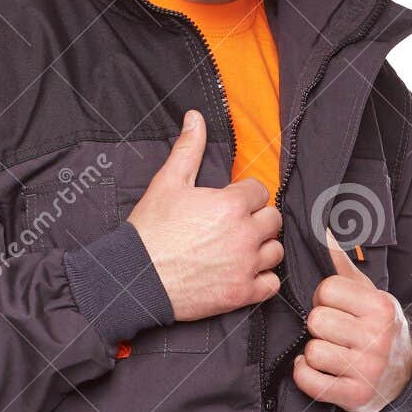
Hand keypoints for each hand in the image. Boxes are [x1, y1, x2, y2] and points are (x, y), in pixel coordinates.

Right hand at [127, 111, 283, 321]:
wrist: (135, 277)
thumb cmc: (150, 231)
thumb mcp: (167, 183)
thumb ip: (188, 149)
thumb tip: (195, 118)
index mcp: (230, 205)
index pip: (260, 191)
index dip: (245, 195)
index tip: (231, 203)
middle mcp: (244, 234)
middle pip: (273, 219)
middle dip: (257, 219)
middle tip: (236, 225)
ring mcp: (245, 266)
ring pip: (276, 251)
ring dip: (263, 248)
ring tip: (241, 248)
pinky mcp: (241, 293)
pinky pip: (272, 284)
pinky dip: (263, 279)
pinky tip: (245, 272)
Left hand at [292, 228, 411, 411]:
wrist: (406, 373)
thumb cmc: (378, 327)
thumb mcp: (368, 294)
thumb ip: (341, 264)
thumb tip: (322, 231)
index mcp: (379, 306)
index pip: (326, 290)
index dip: (323, 299)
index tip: (335, 308)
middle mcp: (377, 338)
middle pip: (316, 321)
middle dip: (318, 327)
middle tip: (333, 333)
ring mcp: (367, 369)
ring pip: (311, 352)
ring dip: (313, 353)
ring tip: (330, 352)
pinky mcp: (355, 396)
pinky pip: (309, 381)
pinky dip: (306, 376)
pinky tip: (319, 370)